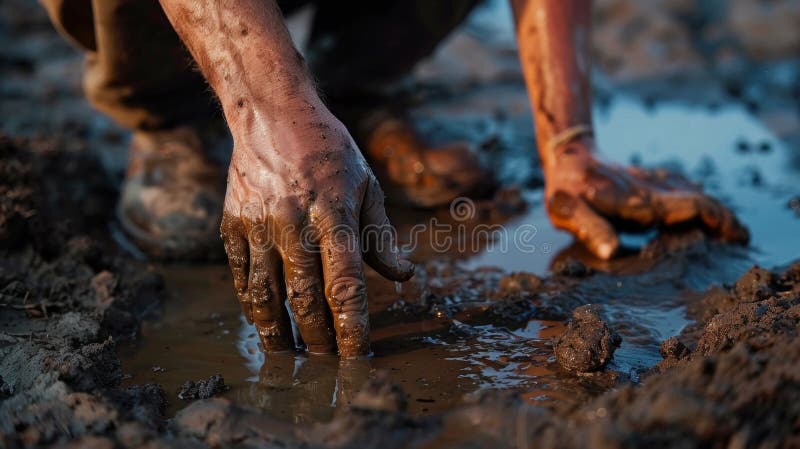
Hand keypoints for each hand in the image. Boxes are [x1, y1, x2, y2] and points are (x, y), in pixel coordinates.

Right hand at [220, 95, 413, 357]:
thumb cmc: (329, 151)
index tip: (358, 356)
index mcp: (334, 214)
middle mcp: (294, 222)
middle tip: (328, 362)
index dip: (352, 327)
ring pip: (266, 295)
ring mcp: (258, 224)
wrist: (272, 114)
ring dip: (278, 332)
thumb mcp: (366, 185)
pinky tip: (263, 322)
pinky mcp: (233, 224)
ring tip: (290, 355)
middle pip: (305, 297)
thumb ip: (382, 235)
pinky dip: (252, 305)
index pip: (346, 284)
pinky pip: (242, 276)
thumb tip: (404, 277)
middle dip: (318, 338)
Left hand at [543, 139, 748, 258]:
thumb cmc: (565, 190)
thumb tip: (612, 252)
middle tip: (741, 237)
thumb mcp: (569, 212)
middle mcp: (651, 191)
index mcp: (640, 201)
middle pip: (699, 200)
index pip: (690, 206)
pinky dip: (696, 201)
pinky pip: (679, 191)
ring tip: (730, 228)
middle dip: (722, 218)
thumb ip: (591, 229)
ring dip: (712, 209)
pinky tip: (701, 210)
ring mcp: (650, 185)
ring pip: (691, 194)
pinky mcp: (645, 184)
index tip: (733, 234)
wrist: (565, 156)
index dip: (714, 219)